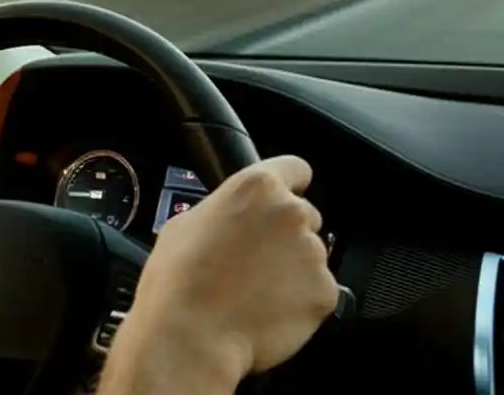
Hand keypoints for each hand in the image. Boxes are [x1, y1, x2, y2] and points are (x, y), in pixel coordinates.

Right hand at [99, 156, 335, 394]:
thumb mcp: (186, 223)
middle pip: (304, 216)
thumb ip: (223, 209)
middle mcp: (291, 213)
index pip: (295, 168)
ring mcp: (313, 253)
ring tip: (255, 291)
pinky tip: (268, 310)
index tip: (284, 196)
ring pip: (310, 256)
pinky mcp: (324, 292)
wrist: (190, 335)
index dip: (288, 185)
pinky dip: (300, 302)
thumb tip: (232, 216)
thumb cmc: (178, 281)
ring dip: (292, 270)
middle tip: (255, 259)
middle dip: (285, 235)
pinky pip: (318, 292)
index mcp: (256, 187)